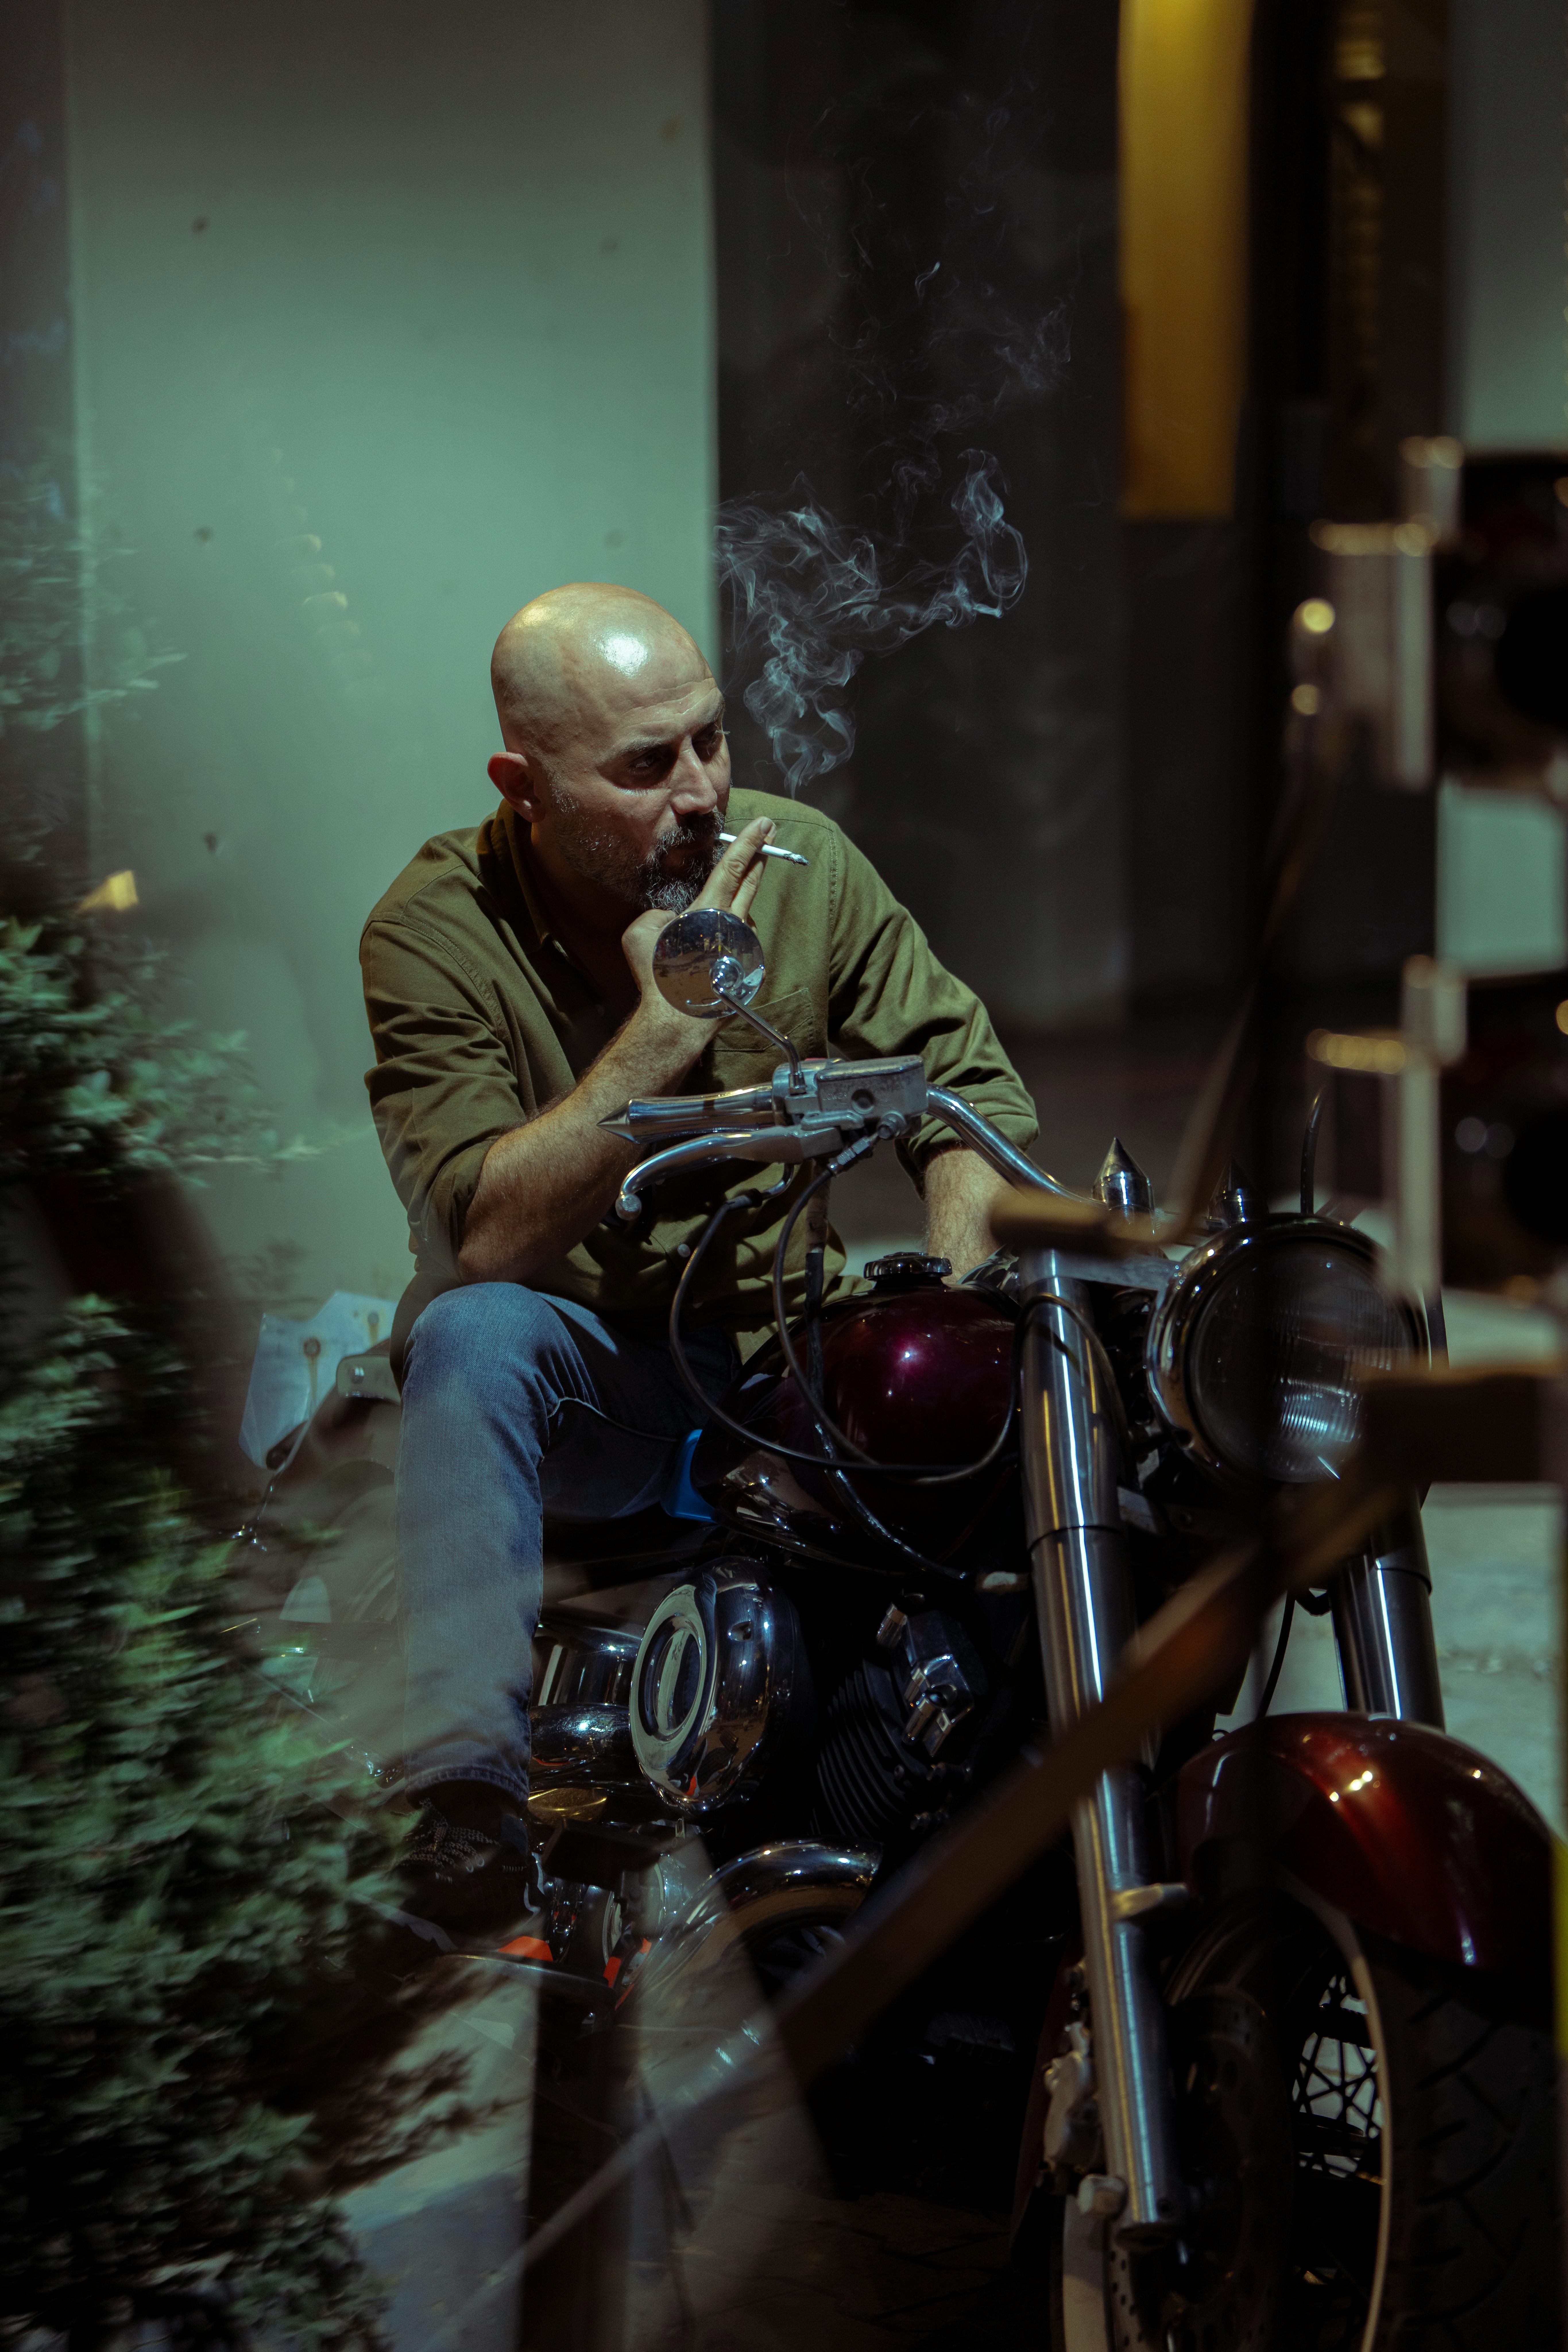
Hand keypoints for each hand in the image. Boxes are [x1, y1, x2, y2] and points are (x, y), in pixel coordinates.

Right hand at [620, 816, 774, 1002]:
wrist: (678, 1021)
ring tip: (702, 939)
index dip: (749, 842)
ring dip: (729, 916)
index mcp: (710, 909)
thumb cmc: (657, 975)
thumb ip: (660, 914)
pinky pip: (740, 945)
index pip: (734, 866)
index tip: (763, 825)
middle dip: (761, 855)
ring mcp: (745, 947)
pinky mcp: (749, 967)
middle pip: (751, 882)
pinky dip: (727, 944)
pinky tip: (709, 960)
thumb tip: (676, 918)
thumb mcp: (642, 932)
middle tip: (770, 834)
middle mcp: (734, 924)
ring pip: (742, 919)